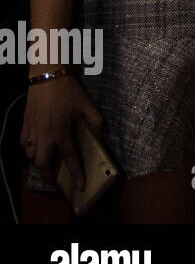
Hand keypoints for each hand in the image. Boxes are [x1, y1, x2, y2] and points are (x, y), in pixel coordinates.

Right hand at [21, 75, 102, 191]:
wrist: (47, 76)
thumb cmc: (68, 90)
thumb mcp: (88, 104)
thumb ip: (96, 122)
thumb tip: (100, 136)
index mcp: (62, 131)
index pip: (70, 158)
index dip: (76, 174)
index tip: (79, 187)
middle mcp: (45, 135)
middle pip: (42, 164)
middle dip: (48, 176)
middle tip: (55, 180)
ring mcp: (33, 130)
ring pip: (30, 155)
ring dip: (38, 161)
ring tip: (47, 161)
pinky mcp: (25, 124)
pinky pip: (24, 143)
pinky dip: (29, 148)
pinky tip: (36, 146)